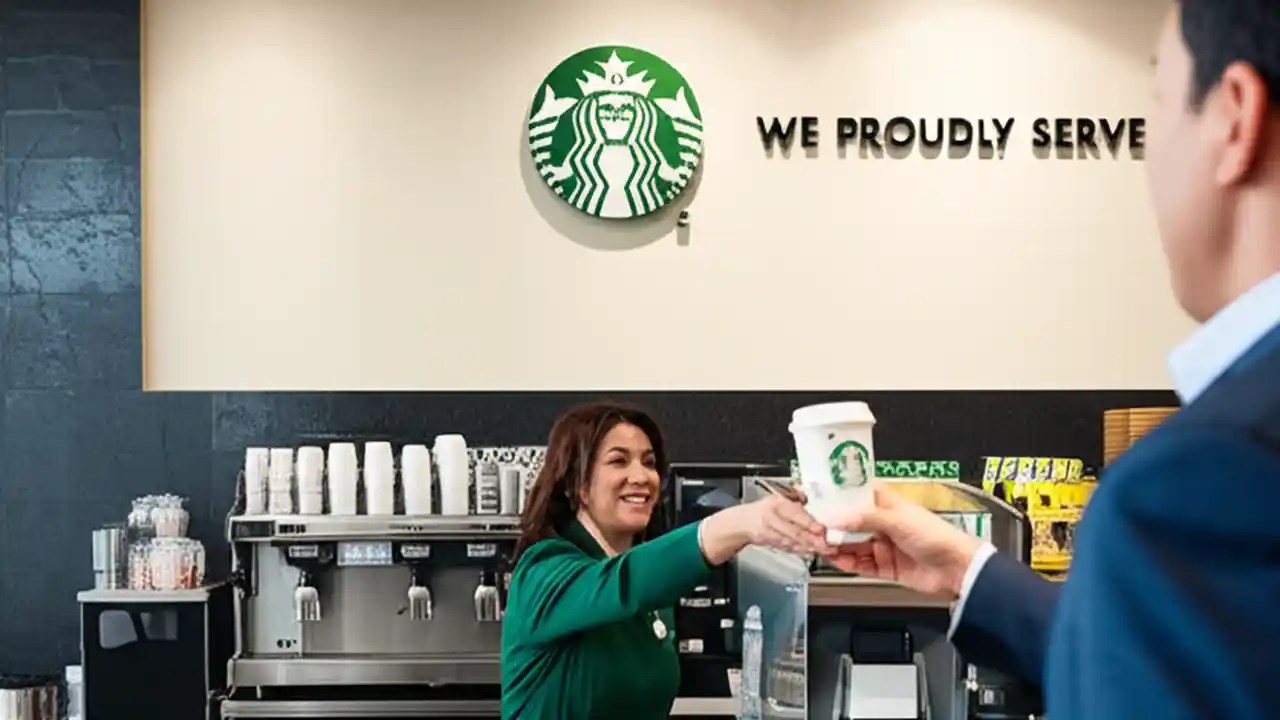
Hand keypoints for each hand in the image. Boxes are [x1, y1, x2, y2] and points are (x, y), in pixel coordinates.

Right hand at [699, 493, 834, 565]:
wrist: (741, 523)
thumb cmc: (763, 508)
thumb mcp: (778, 495)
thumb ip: (795, 495)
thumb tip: (807, 496)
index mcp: (776, 504)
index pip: (793, 513)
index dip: (808, 522)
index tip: (821, 529)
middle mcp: (772, 519)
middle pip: (794, 532)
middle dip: (813, 540)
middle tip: (829, 545)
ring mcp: (771, 533)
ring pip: (793, 542)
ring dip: (811, 548)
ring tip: (826, 551)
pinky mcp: (772, 544)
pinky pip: (789, 548)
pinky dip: (802, 551)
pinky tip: (813, 553)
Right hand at [826, 483, 982, 598]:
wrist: (956, 568)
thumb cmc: (936, 536)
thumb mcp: (897, 520)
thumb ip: (866, 519)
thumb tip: (839, 519)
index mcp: (887, 504)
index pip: (857, 496)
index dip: (839, 497)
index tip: (819, 499)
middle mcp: (883, 523)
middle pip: (851, 523)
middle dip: (833, 526)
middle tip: (816, 528)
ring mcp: (884, 546)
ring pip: (853, 545)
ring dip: (838, 546)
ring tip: (823, 546)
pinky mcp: (886, 567)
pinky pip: (861, 565)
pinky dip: (848, 564)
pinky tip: (837, 561)